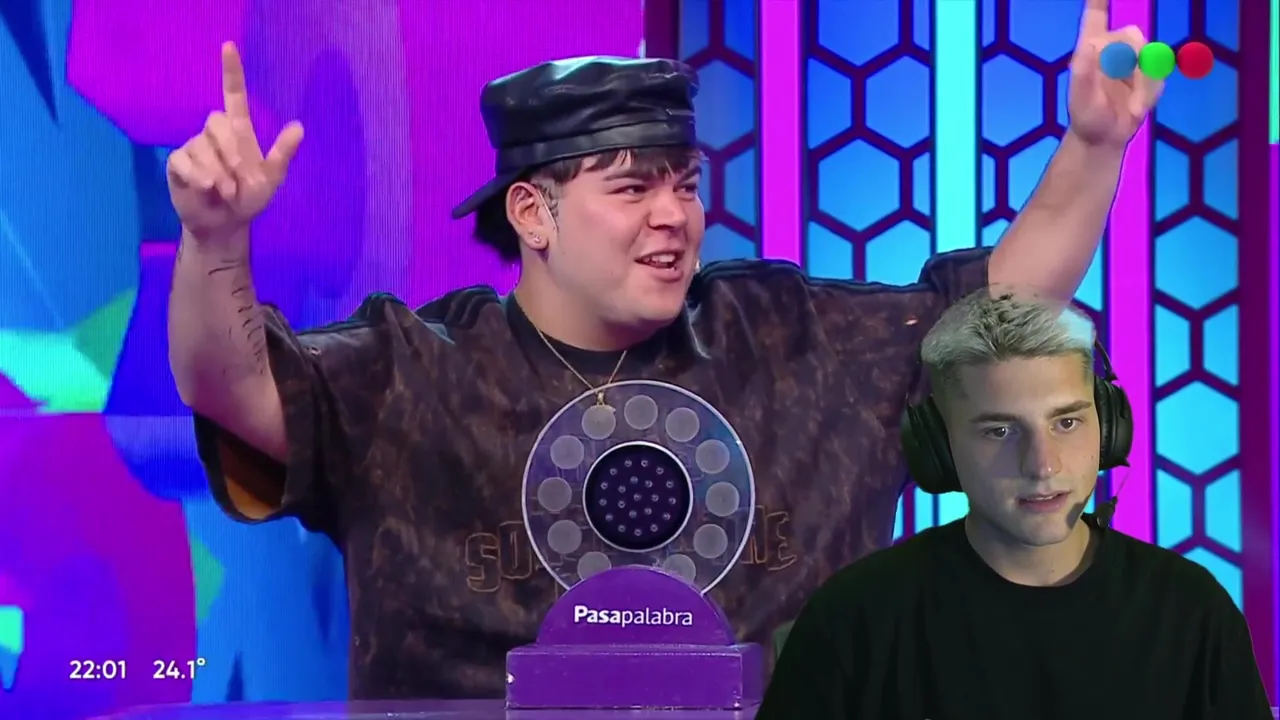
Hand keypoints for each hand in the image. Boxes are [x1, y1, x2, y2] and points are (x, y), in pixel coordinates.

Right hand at [167, 42, 303, 240]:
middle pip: (217, 123)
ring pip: (202, 146)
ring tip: (226, 192)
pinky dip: (198, 176)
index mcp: (239, 132)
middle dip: (231, 152)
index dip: (232, 72)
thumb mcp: (271, 178)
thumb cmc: (249, 198)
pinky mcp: (178, 163)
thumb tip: (300, 126)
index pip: (234, 95)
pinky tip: (205, 188)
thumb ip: (282, 154)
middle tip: (239, 181)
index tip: (228, 46)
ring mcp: (195, 147)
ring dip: (218, 172)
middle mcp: (215, 134)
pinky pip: (184, 160)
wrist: (225, 225)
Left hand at [1065, 0, 1162, 149]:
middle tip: (1121, 90)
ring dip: (1142, 82)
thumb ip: (1084, 73)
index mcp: (1091, 46)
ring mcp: (1134, 58)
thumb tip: (1089, 46)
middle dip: (1131, 60)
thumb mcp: (1080, 98)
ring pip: (1150, 55)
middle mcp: (1113, 47)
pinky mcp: (1151, 71)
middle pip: (1131, 35)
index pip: (1096, 14)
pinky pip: (1160, 72)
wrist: (1106, 136)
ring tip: (1128, 102)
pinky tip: (1137, 104)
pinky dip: (1151, 91)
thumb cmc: (1086, 115)